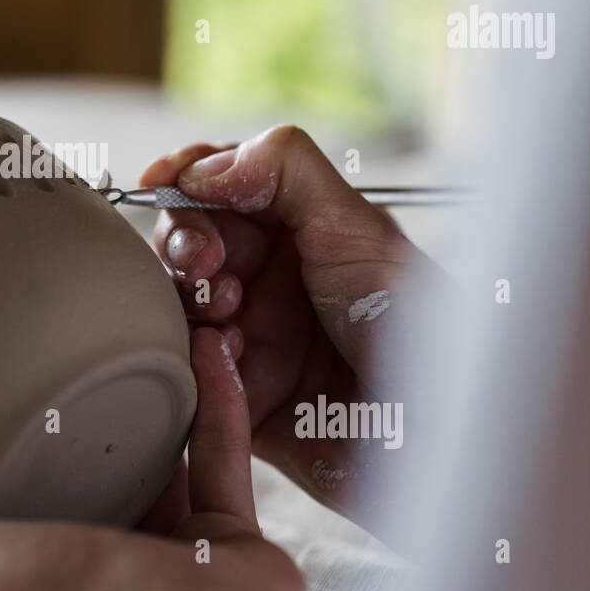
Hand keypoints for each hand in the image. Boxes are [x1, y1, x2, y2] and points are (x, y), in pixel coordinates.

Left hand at [0, 327, 305, 590]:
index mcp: (7, 584)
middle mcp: (82, 575)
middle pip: (57, 482)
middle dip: (52, 410)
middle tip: (36, 330)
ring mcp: (158, 562)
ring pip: (147, 459)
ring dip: (141, 393)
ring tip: (129, 321)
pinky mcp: (228, 546)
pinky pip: (216, 461)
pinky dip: (211, 404)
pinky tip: (199, 344)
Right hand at [144, 125, 446, 535]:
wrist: (429, 423)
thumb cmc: (410, 321)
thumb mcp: (355, 224)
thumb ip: (282, 169)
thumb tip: (200, 167)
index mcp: (299, 231)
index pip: (222, 185)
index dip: (187, 177)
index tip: (161, 179)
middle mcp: (270, 279)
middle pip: (188, 239)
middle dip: (186, 239)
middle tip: (208, 260)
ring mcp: (250, 336)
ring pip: (178, 300)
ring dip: (192, 294)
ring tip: (230, 309)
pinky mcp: (237, 396)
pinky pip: (187, 366)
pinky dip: (197, 351)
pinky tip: (231, 353)